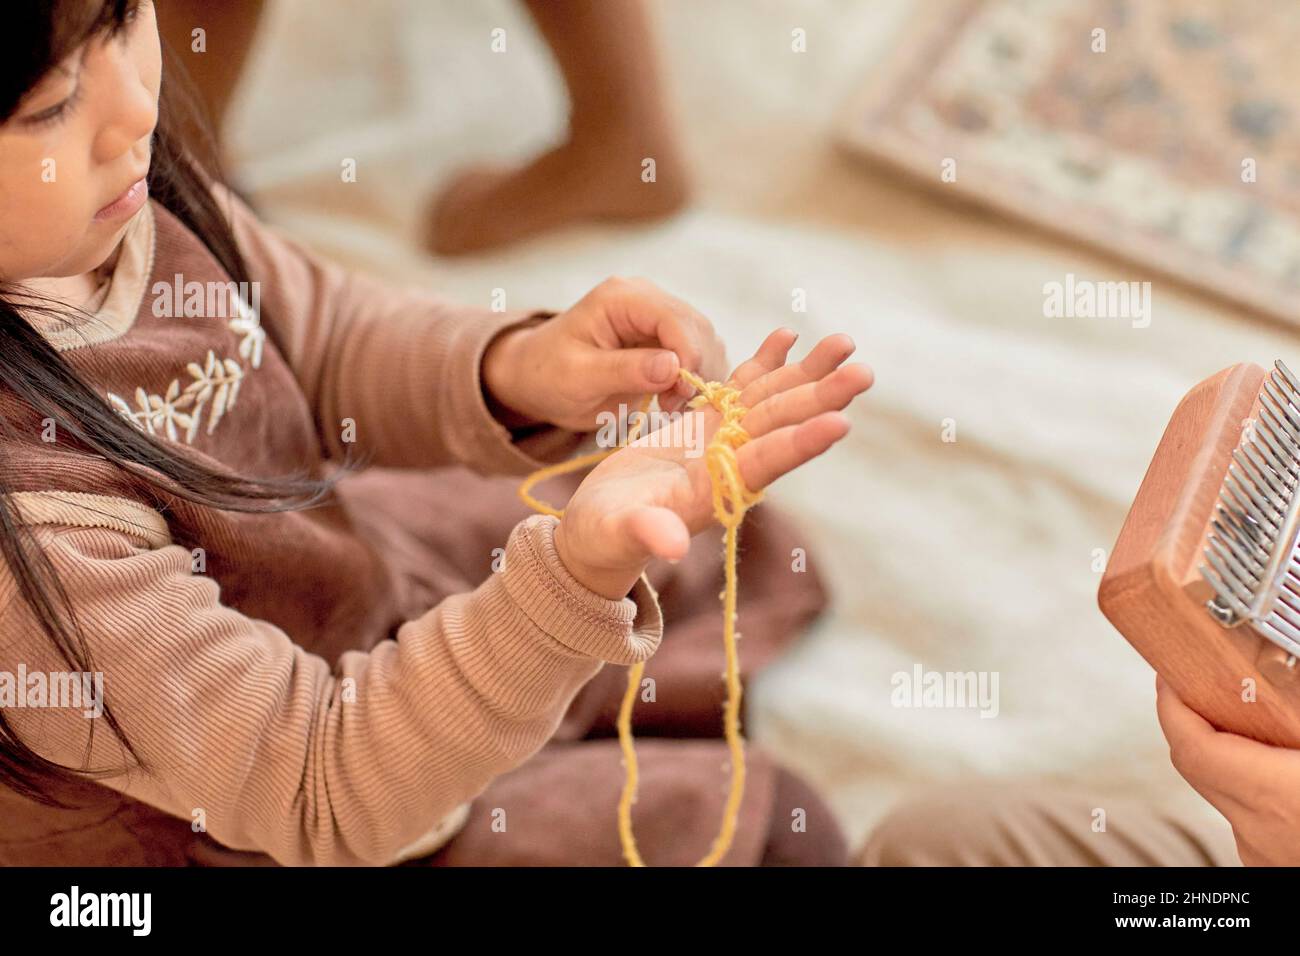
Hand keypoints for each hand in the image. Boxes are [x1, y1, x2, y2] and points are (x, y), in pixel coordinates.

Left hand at [482, 277, 728, 431]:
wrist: (537, 380)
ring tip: (672, 406)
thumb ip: (625, 370)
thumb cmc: (547, 375)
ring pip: (706, 343)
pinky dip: (696, 382)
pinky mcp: (666, 342)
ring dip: (699, 377)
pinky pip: (699, 357)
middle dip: (696, 369)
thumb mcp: (578, 377)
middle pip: (697, 328)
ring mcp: (659, 320)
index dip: (688, 355)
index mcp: (622, 298)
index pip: (674, 318)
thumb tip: (674, 367)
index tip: (680, 393)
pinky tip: (675, 402)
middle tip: (674, 406)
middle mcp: (647, 300)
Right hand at [554, 329, 871, 598]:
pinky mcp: (705, 428)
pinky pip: (740, 389)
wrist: (599, 533)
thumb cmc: (603, 539)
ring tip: (844, 343)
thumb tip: (672, 546)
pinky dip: (764, 363)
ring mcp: (721, 444)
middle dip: (821, 398)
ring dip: (806, 373)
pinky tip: (788, 337)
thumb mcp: (617, 534)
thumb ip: (647, 534)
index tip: (839, 422)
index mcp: (714, 492)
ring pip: (770, 401)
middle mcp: (729, 467)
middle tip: (862, 371)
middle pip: (781, 426)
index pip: (764, 464)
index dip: (799, 444)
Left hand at [1156, 674, 1299, 864]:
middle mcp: (1260, 833)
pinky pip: (1252, 820)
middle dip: (1195, 721)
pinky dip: (1256, 787)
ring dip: (1230, 756)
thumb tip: (1292, 680)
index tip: (1173, 673)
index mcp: (1279, 798)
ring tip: (1252, 720)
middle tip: (1205, 683)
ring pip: (1225, 796)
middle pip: (1198, 767)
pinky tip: (1284, 767)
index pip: (1191, 745)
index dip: (1173, 703)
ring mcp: (1265, 857)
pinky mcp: (1276, 867)